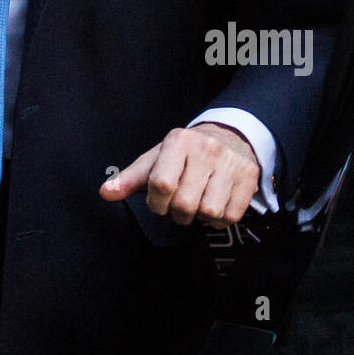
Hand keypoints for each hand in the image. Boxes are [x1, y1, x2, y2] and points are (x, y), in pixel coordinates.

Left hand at [99, 123, 260, 226]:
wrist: (230, 136)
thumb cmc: (185, 153)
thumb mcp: (156, 159)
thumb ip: (130, 178)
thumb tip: (105, 193)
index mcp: (178, 141)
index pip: (161, 183)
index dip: (157, 202)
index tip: (159, 201)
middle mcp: (206, 149)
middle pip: (185, 203)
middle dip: (178, 212)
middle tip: (180, 204)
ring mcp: (230, 163)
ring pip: (210, 212)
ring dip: (200, 216)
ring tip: (198, 202)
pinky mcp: (248, 178)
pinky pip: (231, 216)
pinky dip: (220, 219)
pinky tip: (216, 204)